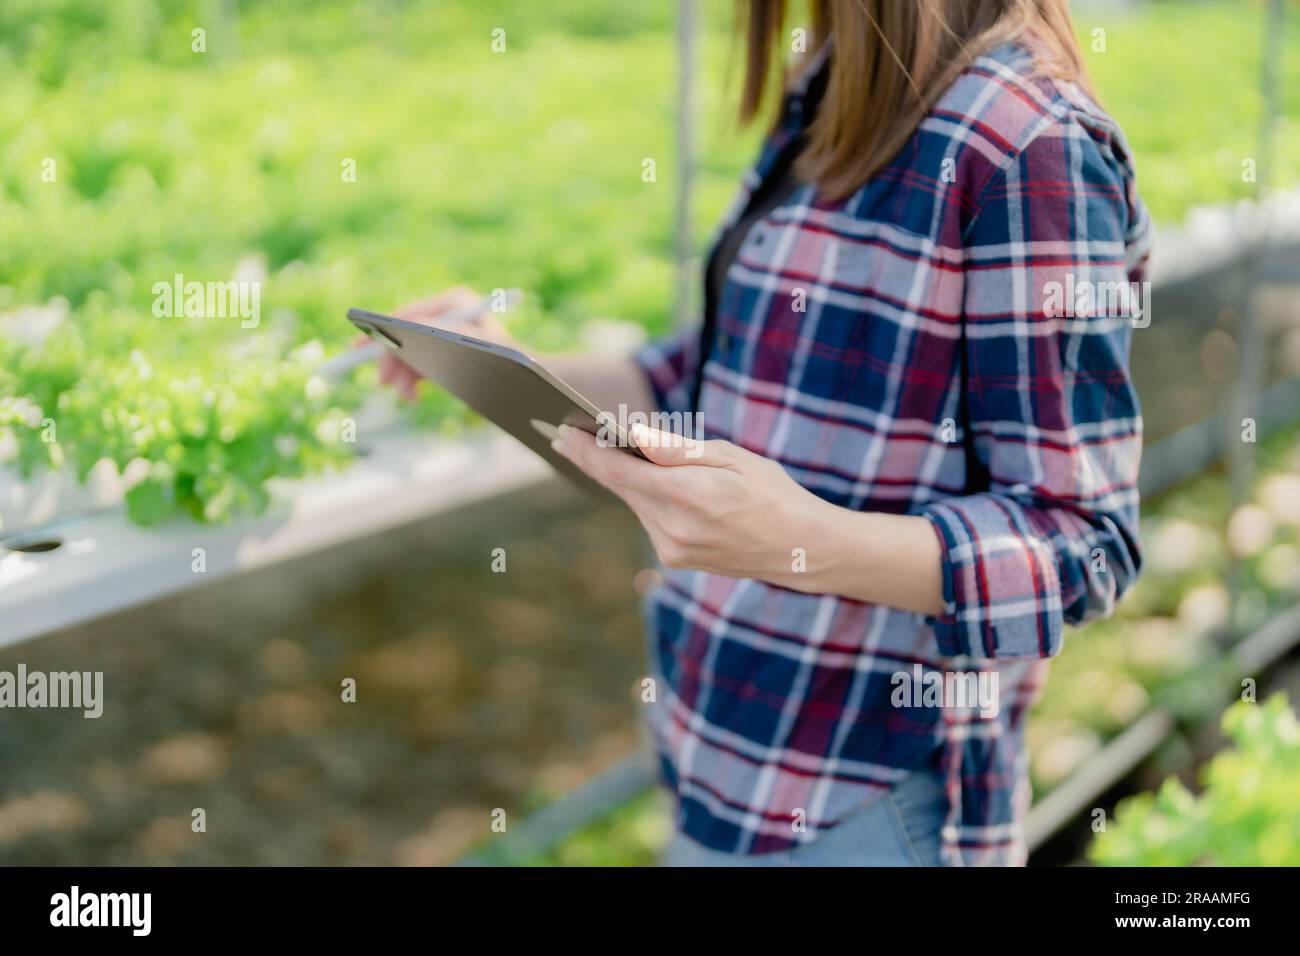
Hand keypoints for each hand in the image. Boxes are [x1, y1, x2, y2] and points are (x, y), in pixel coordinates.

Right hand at [355, 286, 517, 399]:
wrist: (528, 385)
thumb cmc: (508, 363)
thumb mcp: (475, 348)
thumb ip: (441, 334)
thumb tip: (406, 325)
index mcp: (455, 302)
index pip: (408, 313)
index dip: (380, 330)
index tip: (357, 346)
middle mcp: (449, 314)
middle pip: (404, 332)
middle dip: (391, 358)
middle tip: (383, 383)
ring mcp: (446, 334)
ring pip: (409, 352)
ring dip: (401, 375)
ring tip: (404, 395)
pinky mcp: (447, 353)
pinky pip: (419, 364)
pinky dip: (412, 381)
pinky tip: (411, 396)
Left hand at [551, 422, 826, 585]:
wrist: (800, 549)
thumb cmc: (772, 492)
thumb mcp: (731, 457)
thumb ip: (677, 450)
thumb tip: (633, 436)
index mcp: (690, 496)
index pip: (620, 471)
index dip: (587, 451)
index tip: (562, 431)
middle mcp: (674, 528)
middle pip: (620, 487)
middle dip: (596, 460)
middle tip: (567, 433)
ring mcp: (672, 549)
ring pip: (634, 502)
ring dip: (625, 478)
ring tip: (605, 448)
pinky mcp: (674, 558)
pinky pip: (650, 518)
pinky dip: (646, 497)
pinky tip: (647, 480)